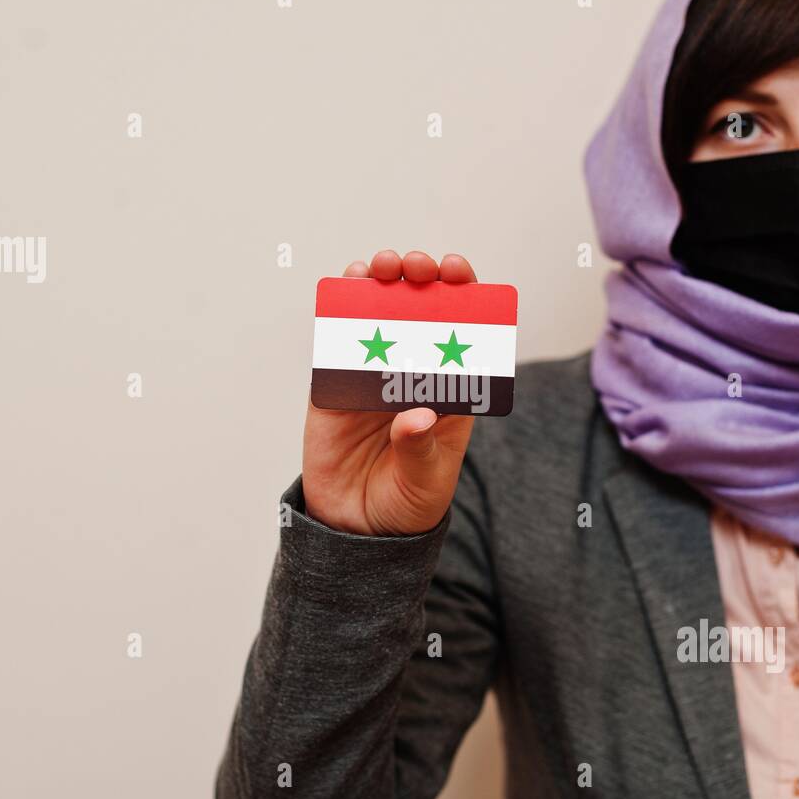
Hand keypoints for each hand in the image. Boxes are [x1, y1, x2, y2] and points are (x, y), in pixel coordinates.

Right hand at [302, 250, 476, 534]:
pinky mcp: (334, 388)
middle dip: (419, 280)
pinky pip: (337, 344)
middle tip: (414, 266)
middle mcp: (413, 375)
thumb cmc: (406, 504)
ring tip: (378, 268)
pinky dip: (339, 312)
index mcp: (450, 392)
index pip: (463, 333)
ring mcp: (373, 378)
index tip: (458, 273)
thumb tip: (417, 416)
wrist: (356, 531)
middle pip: (420, 314)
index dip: (463, 297)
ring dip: (378, 285)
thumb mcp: (425, 482)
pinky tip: (344, 287)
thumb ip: (421, 449)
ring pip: (378, 318)